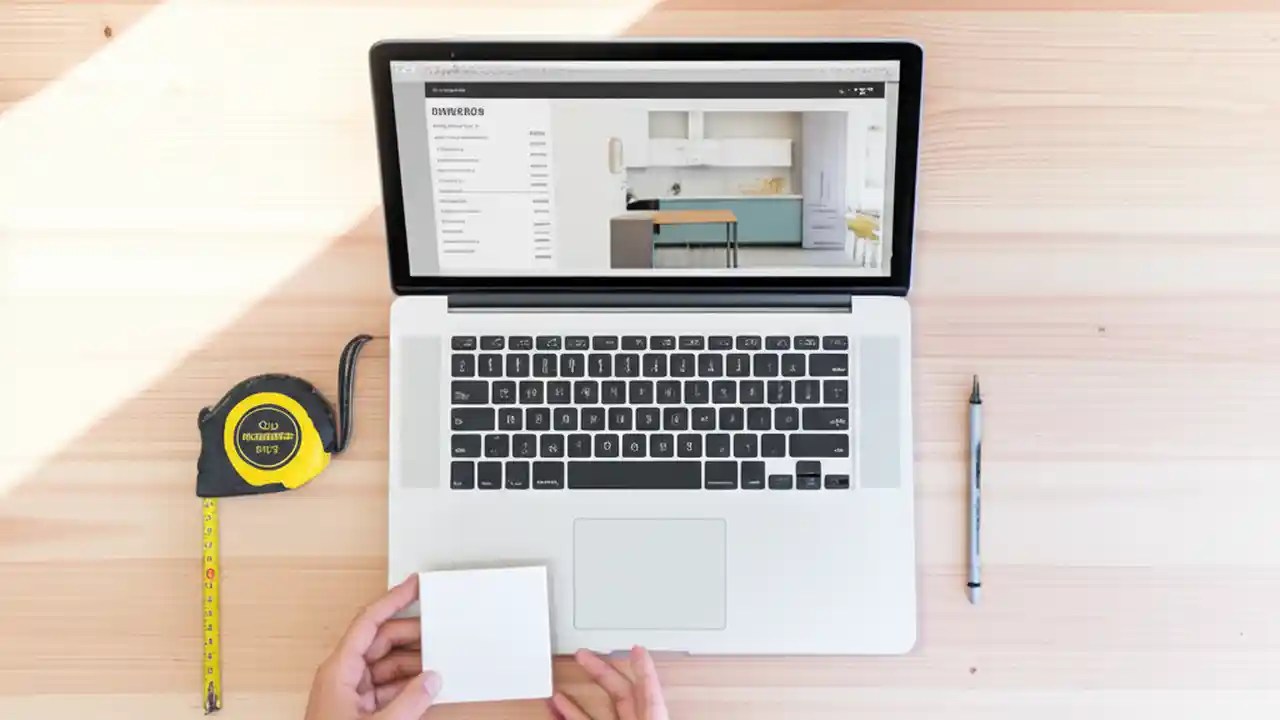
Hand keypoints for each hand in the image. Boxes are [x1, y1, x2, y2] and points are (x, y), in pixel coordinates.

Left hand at [305, 575, 441, 719]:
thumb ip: (409, 702)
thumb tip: (431, 679)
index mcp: (339, 670)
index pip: (369, 622)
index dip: (393, 600)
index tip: (415, 585)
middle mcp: (342, 676)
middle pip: (380, 642)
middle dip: (411, 636)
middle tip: (439, 630)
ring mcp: (349, 694)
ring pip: (385, 666)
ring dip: (412, 664)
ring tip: (439, 661)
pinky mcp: (357, 711)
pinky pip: (385, 687)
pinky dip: (406, 685)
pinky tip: (426, 686)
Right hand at [551, 646, 668, 719]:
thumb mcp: (652, 718)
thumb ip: (648, 700)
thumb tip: (639, 657)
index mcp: (653, 719)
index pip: (648, 688)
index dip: (642, 665)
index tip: (637, 647)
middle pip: (620, 693)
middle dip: (602, 672)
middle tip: (584, 655)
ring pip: (599, 711)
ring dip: (581, 694)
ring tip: (562, 682)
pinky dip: (571, 714)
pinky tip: (558, 705)